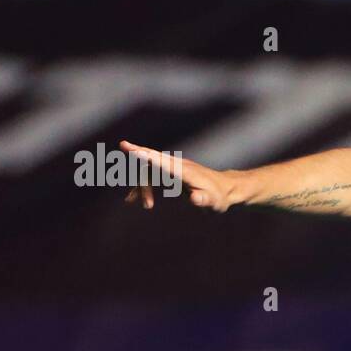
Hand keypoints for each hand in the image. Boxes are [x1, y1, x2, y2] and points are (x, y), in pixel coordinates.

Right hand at [119, 141, 242, 211]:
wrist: (226, 189)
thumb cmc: (220, 197)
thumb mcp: (213, 202)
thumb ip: (203, 199)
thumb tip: (194, 199)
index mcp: (186, 171)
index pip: (164, 162)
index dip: (149, 157)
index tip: (135, 150)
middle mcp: (178, 166)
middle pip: (153, 158)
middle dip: (138, 153)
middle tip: (123, 145)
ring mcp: (174, 169)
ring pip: (150, 171)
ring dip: (142, 188)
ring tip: (142, 204)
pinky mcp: (172, 174)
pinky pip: (152, 178)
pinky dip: (141, 188)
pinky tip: (131, 200)